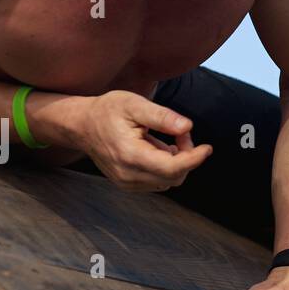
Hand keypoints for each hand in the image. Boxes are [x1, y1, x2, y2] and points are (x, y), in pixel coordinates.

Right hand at [72, 90, 212, 191]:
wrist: (81, 125)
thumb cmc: (107, 111)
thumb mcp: (134, 104)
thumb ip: (161, 116)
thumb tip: (187, 127)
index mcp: (130, 155)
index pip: (172, 168)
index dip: (194, 159)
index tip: (207, 148)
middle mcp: (128, 175)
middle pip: (174, 177)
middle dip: (186, 157)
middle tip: (181, 134)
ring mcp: (127, 183)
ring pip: (168, 181)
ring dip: (177, 163)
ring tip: (167, 140)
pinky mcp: (128, 184)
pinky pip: (158, 182)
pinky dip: (166, 168)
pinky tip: (158, 150)